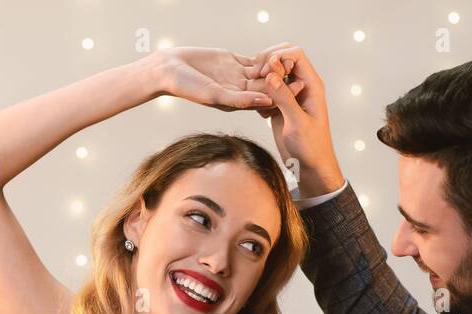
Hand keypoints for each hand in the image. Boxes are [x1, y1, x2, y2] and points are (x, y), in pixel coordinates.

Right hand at [155, 46, 285, 111]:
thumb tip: (265, 100)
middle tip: (302, 77)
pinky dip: (265, 56)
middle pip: (266, 87)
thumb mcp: (216, 95)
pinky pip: (253, 60)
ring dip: (276, 68)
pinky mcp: (233, 62)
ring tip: (293, 63)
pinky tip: (278, 52)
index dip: (280, 97)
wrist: (170, 70)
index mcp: (237, 104)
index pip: (263, 101)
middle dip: (283, 83)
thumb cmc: (188, 88)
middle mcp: (239, 92)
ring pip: (262, 73)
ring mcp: (238, 76)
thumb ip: (241, 99)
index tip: (297, 92)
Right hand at [241, 43, 342, 195]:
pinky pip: (268, 91)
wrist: (311, 168)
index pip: (295, 54)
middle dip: (267, 63)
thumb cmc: (311, 149)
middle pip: (283, 58)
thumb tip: (270, 75)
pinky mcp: (281, 106)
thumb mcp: (297, 123)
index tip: (265, 71)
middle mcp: (302, 86)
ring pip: (274, 74)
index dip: (278, 56)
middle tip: (256, 77)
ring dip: (262, 81)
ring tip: (256, 97)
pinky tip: (261, 113)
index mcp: (312, 85)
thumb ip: (284, 98)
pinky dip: (261, 95)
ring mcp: (291, 96)